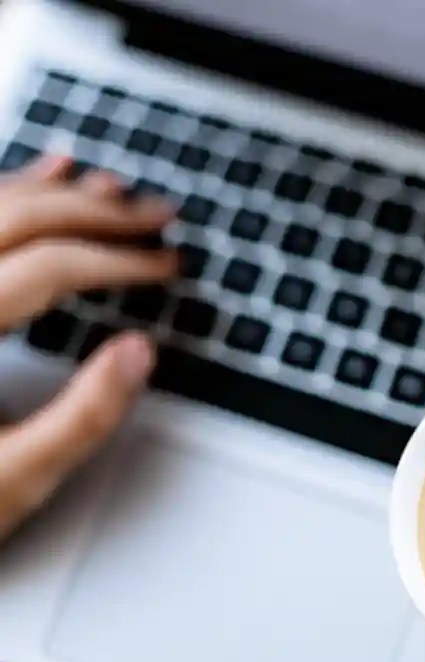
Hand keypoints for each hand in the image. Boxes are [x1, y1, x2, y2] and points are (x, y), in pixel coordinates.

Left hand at [0, 155, 175, 538]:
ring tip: (113, 190)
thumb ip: (80, 419)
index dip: (120, 260)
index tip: (167, 265)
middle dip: (97, 211)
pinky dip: (4, 191)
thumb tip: (137, 354)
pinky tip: (37, 175)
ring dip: (52, 192)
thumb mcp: (8, 480)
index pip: (49, 267)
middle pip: (16, 219)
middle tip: (157, 217)